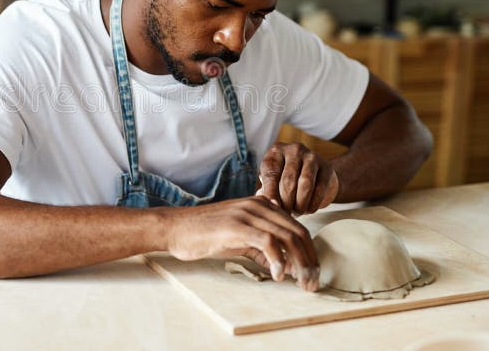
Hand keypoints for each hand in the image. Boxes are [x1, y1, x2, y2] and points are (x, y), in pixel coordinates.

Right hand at [163, 196, 319, 290]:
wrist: (176, 228)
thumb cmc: (204, 234)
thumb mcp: (239, 239)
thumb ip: (261, 248)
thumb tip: (283, 266)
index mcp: (261, 206)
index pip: (296, 226)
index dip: (309, 252)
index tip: (311, 274)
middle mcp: (258, 205)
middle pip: (298, 231)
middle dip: (310, 259)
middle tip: (312, 283)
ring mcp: (247, 214)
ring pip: (287, 236)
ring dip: (300, 263)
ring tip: (301, 282)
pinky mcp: (236, 225)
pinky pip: (267, 241)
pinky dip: (278, 259)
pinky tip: (278, 275)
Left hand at [256, 142, 338, 214]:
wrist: (315, 172)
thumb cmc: (288, 178)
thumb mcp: (275, 179)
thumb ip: (268, 189)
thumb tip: (266, 202)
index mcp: (276, 152)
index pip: (271, 173)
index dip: (270, 192)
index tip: (273, 206)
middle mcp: (294, 150)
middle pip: (288, 180)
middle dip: (286, 202)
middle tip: (286, 214)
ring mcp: (311, 157)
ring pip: (305, 184)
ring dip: (300, 203)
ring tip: (297, 212)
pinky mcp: (326, 167)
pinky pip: (320, 188)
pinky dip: (314, 203)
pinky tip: (309, 209)